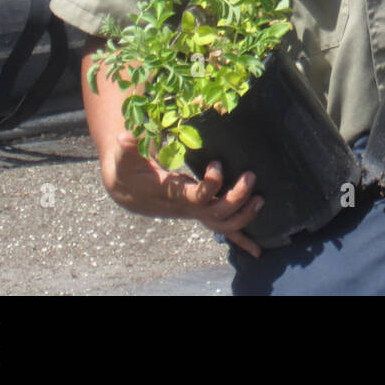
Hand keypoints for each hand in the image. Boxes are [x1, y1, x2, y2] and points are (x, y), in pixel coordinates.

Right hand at [102, 131, 265, 257]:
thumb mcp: (124, 157)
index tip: (217, 164)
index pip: (197, 196)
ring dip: (244, 216)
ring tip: (260, 199)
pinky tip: (256, 250)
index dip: (211, 184)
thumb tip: (126, 135)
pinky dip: (241, 240)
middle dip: (237, 198)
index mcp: (172, 193)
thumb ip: (128, 146)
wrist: (127, 190)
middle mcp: (186, 207)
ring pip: (221, 224)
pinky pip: (222, 230)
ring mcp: (194, 211)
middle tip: (250, 176)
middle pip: (216, 213)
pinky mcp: (199, 211)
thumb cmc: (128, 170)